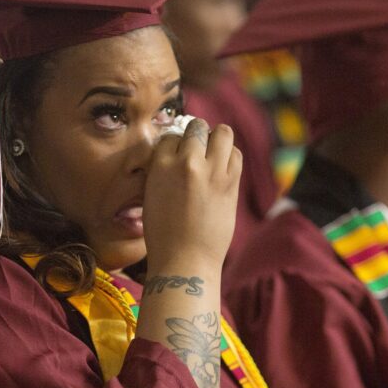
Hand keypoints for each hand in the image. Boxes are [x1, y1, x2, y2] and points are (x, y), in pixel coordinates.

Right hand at [143, 118, 241, 272]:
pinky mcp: (231, 184)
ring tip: (213, 152)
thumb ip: (162, 170)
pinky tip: (224, 166)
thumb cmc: (163, 234)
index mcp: (161, 166)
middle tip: (197, 149)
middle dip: (196, 135)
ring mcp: (212, 172)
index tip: (177, 155)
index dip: (174, 145)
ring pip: (222, 133)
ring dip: (217, 139)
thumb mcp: (150, 195)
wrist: (185, 260)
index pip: (170, 136)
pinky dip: (231, 155)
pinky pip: (236, 154)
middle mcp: (187, 163)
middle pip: (197, 127)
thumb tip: (175, 154)